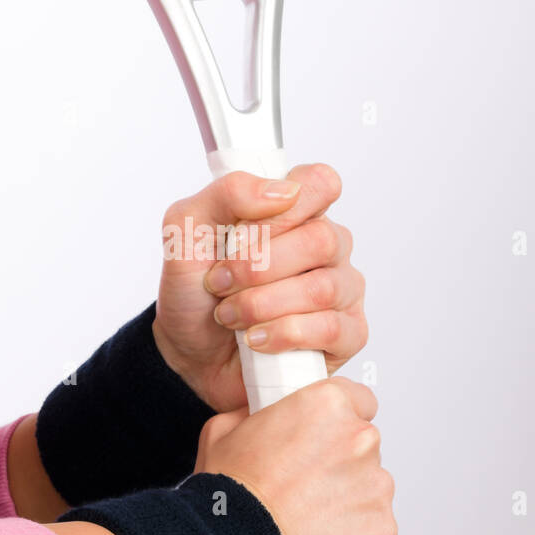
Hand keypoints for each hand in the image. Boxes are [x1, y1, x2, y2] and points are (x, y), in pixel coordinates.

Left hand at [150, 164, 366, 412]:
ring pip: (322, 288)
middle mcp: (327, 247)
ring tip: (230, 314)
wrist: (188, 351)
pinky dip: (281, 334)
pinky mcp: (347, 335)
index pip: (320, 183)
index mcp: (295, 211)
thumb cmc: (194, 288)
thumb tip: (282, 192)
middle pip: (320, 239)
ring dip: (261, 304)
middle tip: (221, 282)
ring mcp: (342, 290)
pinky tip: (256, 339)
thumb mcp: (186, 228)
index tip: (243, 230)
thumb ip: (227, 194)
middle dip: (257, 266)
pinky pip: (330, 329)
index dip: (286, 206)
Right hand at [193, 378, 396, 534]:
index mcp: (324, 406)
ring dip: (348, 495)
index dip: (337, 416)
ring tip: (308, 513)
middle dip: (339, 458)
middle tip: (304, 479)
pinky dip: (354, 533)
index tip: (325, 431)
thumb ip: (255, 415)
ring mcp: (375, 487)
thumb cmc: (230, 494)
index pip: (357, 397)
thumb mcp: (223, 430)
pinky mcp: (383, 530)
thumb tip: (261, 417)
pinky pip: (374, 526)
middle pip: (362, 443)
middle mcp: (358, 440)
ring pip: (370, 486)